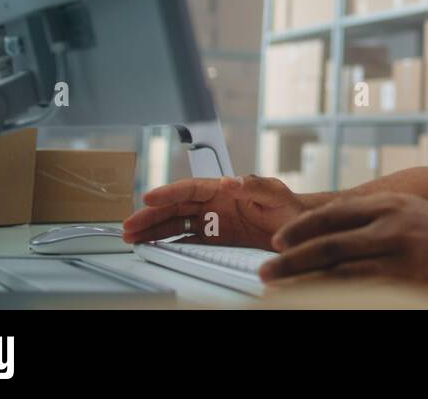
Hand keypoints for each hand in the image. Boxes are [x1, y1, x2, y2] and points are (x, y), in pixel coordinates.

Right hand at [123, 175, 303, 249]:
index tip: (149, 198)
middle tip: (129, 225)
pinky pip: (187, 239)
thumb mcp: (275, 193)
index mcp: (224, 188)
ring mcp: (213, 221)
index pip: (190, 189)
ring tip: (132, 237)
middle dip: (151, 215)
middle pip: (175, 207)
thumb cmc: (288, 206)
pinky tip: (154, 246)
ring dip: (154, 230)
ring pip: (177, 223)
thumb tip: (230, 181)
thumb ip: (254, 186)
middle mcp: (215, 203)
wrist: (299, 228)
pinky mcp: (216, 238)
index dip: (168, 193)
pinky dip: (170, 242)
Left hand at [260, 193, 427, 292]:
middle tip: (266, 270)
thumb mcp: (406, 210)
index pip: (332, 214)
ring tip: (280, 290)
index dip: (301, 229)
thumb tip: (328, 227)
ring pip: (339, 270)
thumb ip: (370, 216)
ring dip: (305, 281)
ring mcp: (398, 254)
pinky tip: (318, 301)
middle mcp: (389, 225)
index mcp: (386, 205)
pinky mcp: (407, 280)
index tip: (278, 241)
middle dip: (292, 259)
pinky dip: (335, 296)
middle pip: (327, 243)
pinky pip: (362, 290)